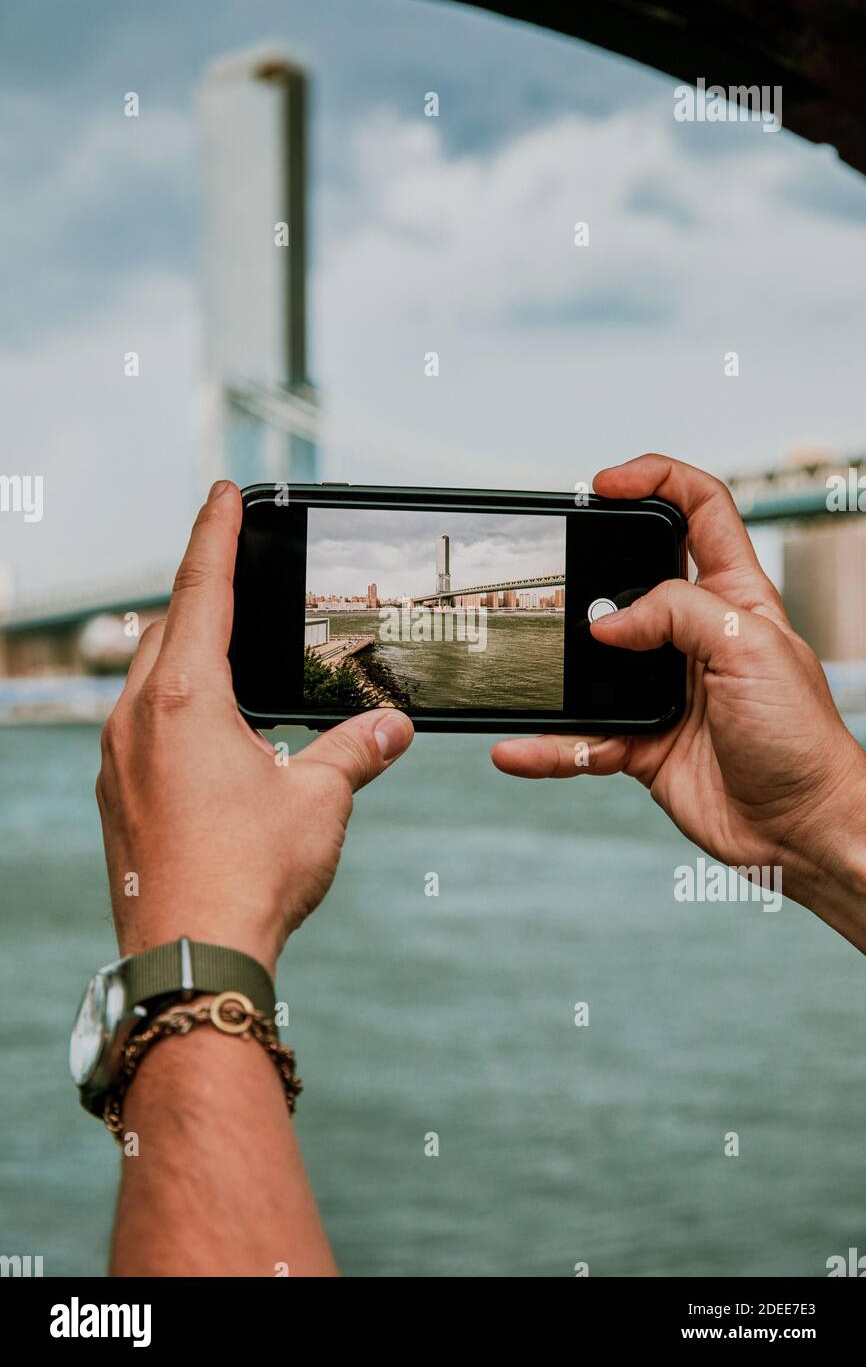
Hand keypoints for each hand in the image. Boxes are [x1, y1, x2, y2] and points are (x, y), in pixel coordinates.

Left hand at [96, 480, 413, 973]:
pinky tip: (209, 734)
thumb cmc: (248, 876)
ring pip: (146, 679)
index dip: (217, 534)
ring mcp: (117, 762)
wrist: (189, 959)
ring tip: (228, 651)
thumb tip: (395, 727)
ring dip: (184, 654)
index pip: (202, 591)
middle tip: (236, 573)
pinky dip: (172, 707)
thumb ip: (355, 751)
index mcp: (183, 701)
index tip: (224, 493)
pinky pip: (140, 727)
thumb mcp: (318, 801)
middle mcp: (136, 721)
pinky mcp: (118, 799)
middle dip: (202, 595)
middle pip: (166, 629)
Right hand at [492, 455, 865, 950]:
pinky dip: (549, 746)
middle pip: (628, 580)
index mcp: (734, 595)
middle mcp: (694, 635)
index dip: (656, 480)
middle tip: (554, 570)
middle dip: (587, 570)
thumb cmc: (801, 737)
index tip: (606, 483)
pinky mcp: (640, 742)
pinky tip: (519, 747)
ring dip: (557, 666)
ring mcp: (662, 689)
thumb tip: (606, 621)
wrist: (800, 829)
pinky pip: (581, 738)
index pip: (699, 510)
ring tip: (531, 662)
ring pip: (593, 663)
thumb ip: (677, 614)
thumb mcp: (750, 648)